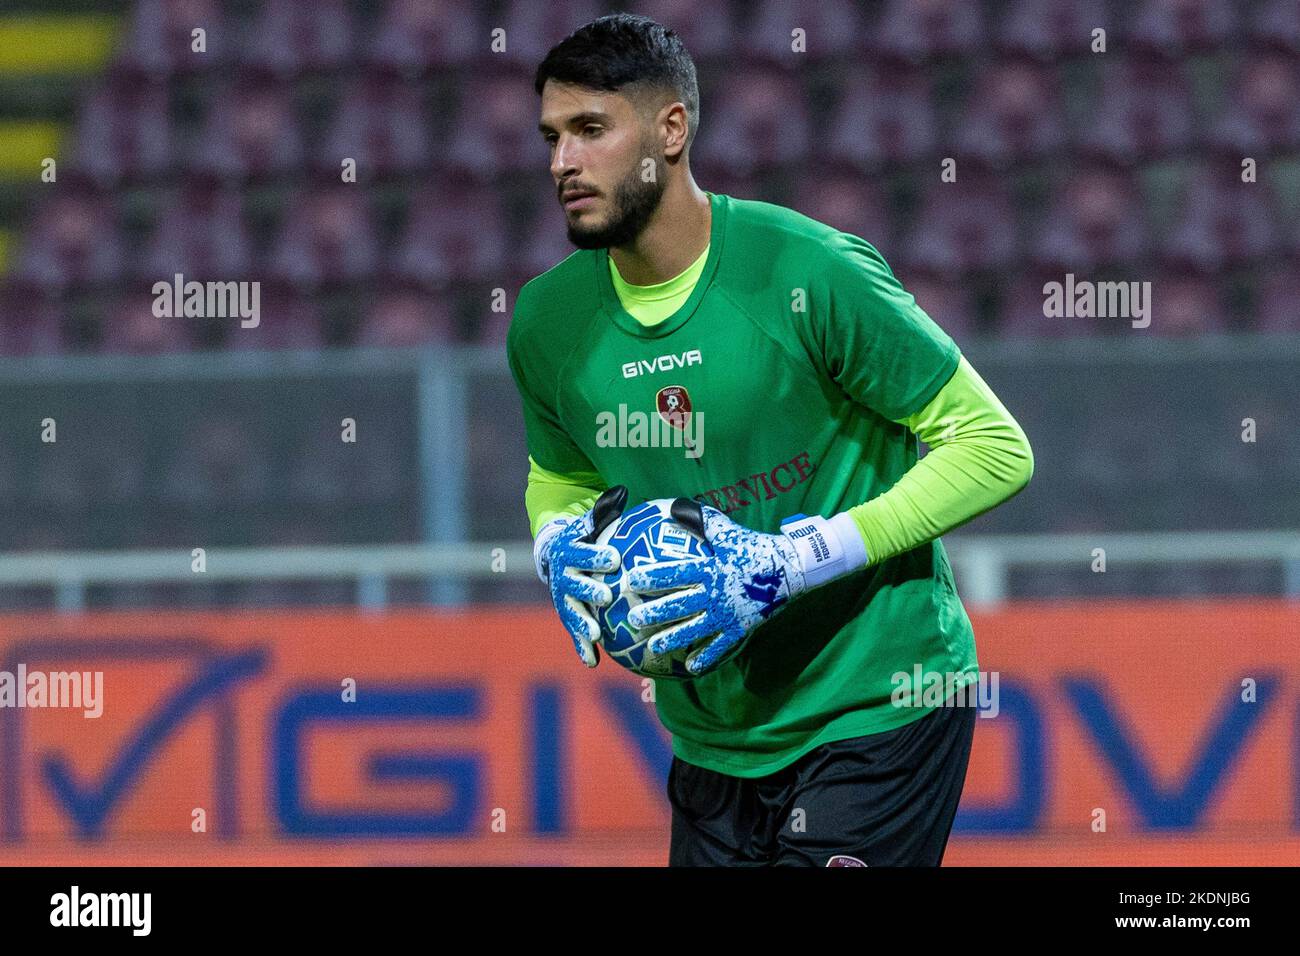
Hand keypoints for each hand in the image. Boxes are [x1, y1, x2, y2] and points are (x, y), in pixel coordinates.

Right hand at [533, 485, 628, 666]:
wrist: (556, 557)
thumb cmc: (584, 537)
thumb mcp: (590, 523)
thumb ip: (603, 510)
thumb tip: (621, 490)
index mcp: (568, 553)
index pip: (581, 554)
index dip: (595, 556)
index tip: (615, 558)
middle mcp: (562, 578)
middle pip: (574, 586)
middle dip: (588, 591)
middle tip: (606, 596)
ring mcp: (563, 599)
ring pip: (571, 613)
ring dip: (581, 625)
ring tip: (595, 635)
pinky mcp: (568, 616)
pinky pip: (574, 634)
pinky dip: (581, 649)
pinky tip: (594, 662)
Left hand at [625, 500, 866, 675]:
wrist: (790, 568)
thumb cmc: (754, 548)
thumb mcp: (727, 531)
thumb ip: (701, 520)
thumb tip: (674, 505)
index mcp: (710, 568)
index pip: (676, 572)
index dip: (653, 576)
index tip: (630, 580)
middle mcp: (716, 592)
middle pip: (680, 604)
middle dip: (655, 612)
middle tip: (633, 618)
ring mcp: (728, 613)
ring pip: (695, 628)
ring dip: (673, 638)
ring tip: (653, 647)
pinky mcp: (740, 627)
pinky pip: (720, 645)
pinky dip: (706, 656)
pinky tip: (689, 667)